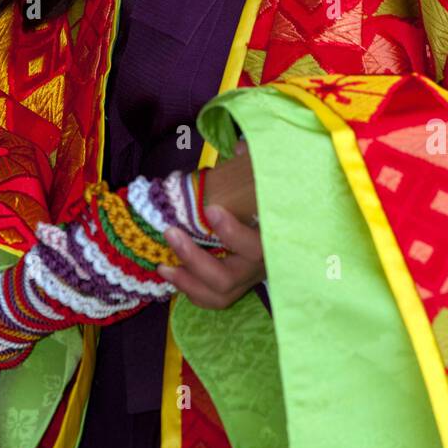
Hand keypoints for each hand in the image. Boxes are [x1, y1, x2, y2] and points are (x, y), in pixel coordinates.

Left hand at [159, 140, 264, 309]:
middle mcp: (260, 266)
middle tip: (171, 233)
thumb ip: (255, 165)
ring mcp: (247, 280)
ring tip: (163, 266)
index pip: (256, 245)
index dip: (232, 232)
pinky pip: (212, 300)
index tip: (210, 210)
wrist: (284, 231)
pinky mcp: (235, 287)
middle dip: (195, 259)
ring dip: (188, 281)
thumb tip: (239, 147)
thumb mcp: (265, 182)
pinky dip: (191, 291)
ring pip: (219, 293)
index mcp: (272, 241)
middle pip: (228, 277)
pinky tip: (171, 275)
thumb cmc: (269, 202)